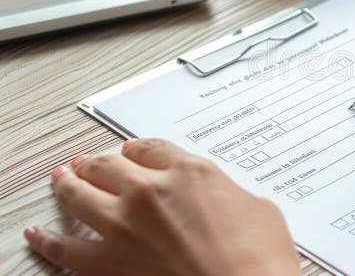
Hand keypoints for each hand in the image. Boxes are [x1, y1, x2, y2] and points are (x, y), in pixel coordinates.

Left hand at [24, 139, 299, 275]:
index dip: (137, 149)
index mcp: (190, 172)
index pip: (151, 148)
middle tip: (89, 163)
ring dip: (66, 184)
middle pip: (109, 164)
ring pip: (79, 193)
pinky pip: (64, 247)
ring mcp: (125, 226)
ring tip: (60, 180)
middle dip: (97, 162)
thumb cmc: (258, 258)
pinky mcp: (109, 263)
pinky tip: (39, 235)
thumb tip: (227, 201)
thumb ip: (231, 195)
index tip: (132, 153)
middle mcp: (151, 191)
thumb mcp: (258, 209)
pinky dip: (47, 240)